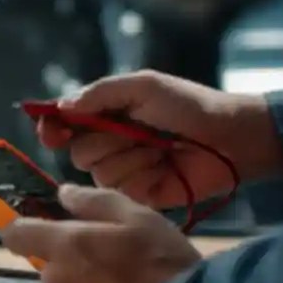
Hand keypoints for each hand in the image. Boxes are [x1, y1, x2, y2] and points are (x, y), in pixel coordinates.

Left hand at [4, 184, 201, 282]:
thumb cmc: (163, 262)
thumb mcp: (138, 217)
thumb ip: (95, 202)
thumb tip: (63, 193)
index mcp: (64, 246)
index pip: (17, 234)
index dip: (24, 230)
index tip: (39, 230)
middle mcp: (56, 281)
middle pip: (50, 267)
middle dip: (71, 263)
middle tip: (112, 263)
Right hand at [36, 70, 281, 208]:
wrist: (230, 137)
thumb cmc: (189, 105)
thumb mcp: (143, 86)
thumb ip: (100, 93)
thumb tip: (62, 107)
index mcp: (106, 116)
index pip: (64, 125)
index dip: (53, 129)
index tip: (51, 132)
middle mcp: (110, 145)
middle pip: (78, 153)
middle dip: (105, 141)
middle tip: (135, 132)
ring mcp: (125, 173)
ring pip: (99, 173)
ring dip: (130, 157)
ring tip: (159, 148)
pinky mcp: (140, 196)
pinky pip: (122, 191)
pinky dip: (143, 175)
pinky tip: (164, 166)